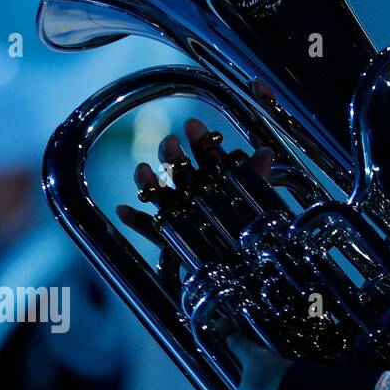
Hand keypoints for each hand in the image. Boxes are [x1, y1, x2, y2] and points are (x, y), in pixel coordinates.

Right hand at [115, 116, 274, 245]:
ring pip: (159, 194)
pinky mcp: (168, 236)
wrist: (242, 266)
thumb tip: (266, 151)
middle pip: (177, 169)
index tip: (193, 124)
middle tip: (171, 144)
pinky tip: (123, 211)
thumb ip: (256, 177)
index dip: (199, 139)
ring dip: (148, 182)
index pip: (205, 154)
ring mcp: (178, 213)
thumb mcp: (255, 200)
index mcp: (214, 179)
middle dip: (172, 155)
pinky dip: (134, 219)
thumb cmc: (248, 229)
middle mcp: (192, 192)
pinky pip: (147, 227)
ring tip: (142, 170)